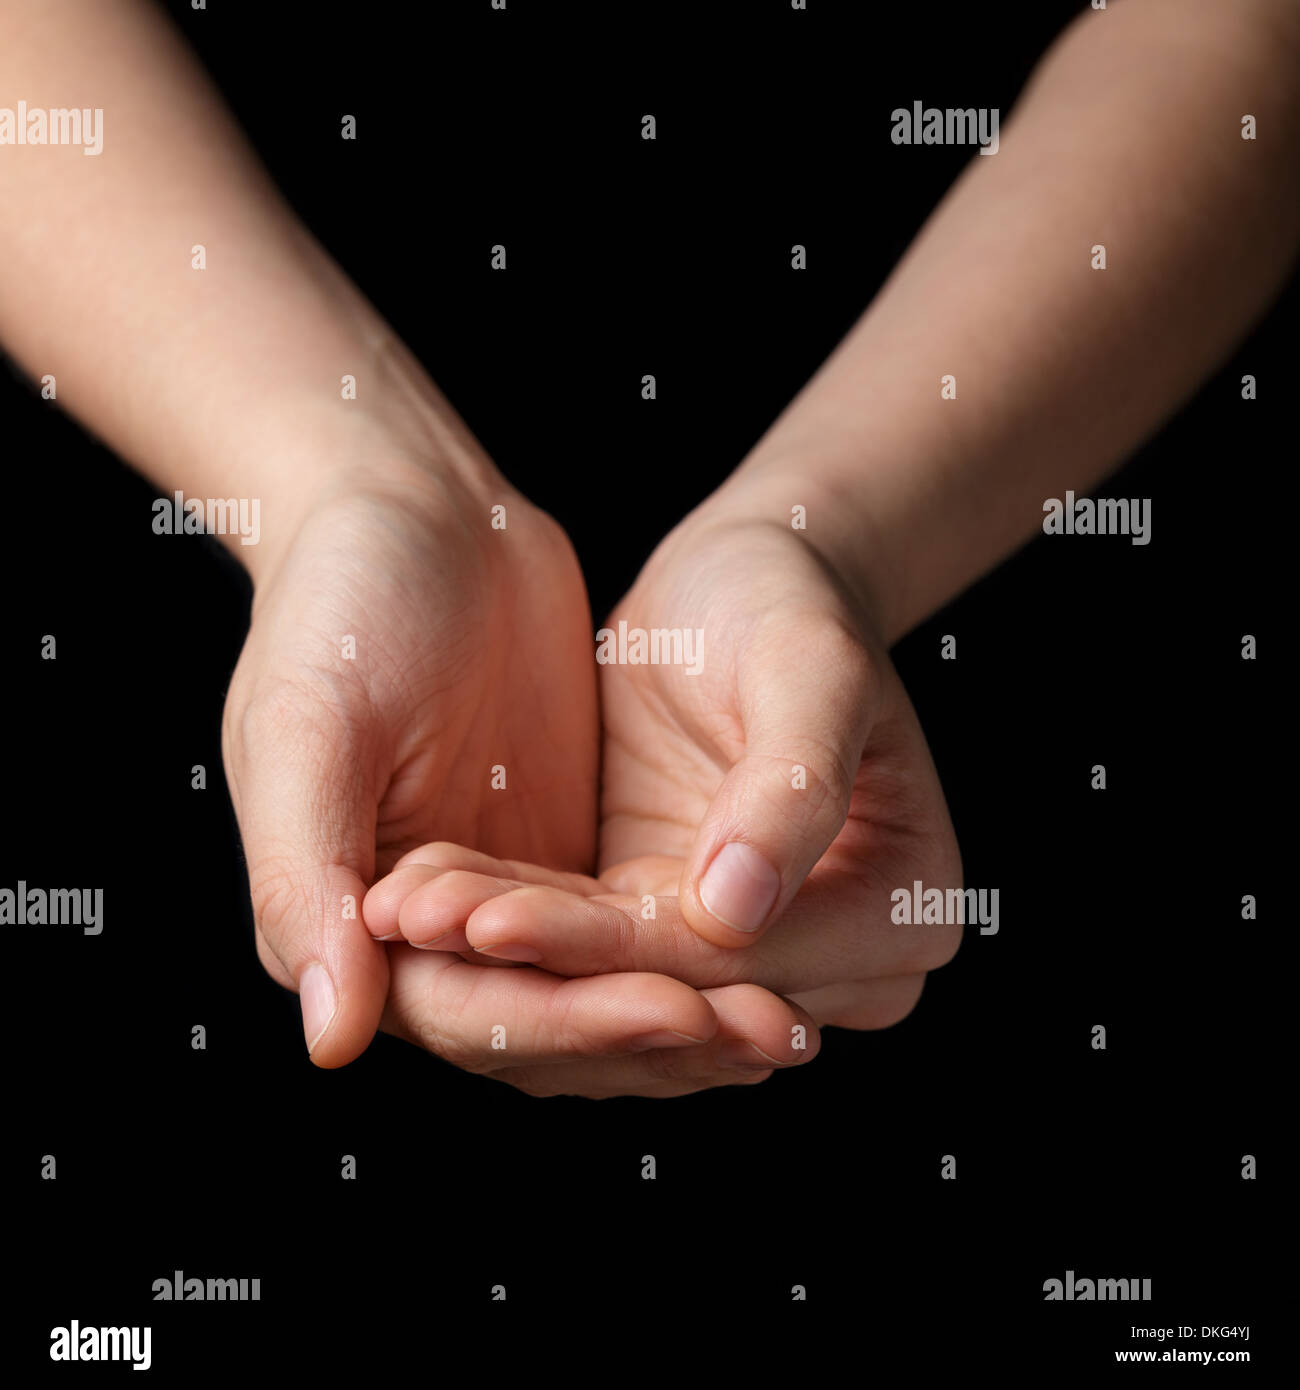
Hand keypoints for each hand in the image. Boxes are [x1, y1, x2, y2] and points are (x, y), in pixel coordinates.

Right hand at [222, 456, 820, 1093]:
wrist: (412, 512)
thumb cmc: (339, 601)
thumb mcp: (302, 727)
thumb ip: (303, 878)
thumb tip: (332, 1040)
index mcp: (334, 922)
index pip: (468, 1017)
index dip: (575, 1024)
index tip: (677, 1011)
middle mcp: (413, 938)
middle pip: (545, 1026)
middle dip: (654, 1035)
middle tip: (768, 1030)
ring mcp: (493, 896)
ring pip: (596, 993)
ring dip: (687, 1014)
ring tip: (787, 1017)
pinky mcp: (556, 855)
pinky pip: (627, 933)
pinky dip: (690, 957)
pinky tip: (773, 964)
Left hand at [372, 501, 963, 1028]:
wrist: (751, 579)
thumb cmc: (795, 603)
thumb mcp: (811, 672)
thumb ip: (792, 790)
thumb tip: (736, 911)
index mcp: (902, 914)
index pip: (737, 963)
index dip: (611, 952)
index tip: (495, 919)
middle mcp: (836, 963)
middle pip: (665, 995)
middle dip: (533, 968)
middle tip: (407, 928)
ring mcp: (749, 952)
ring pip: (610, 985)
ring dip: (498, 959)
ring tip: (395, 910)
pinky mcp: (674, 924)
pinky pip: (583, 947)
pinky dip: (505, 926)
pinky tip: (419, 897)